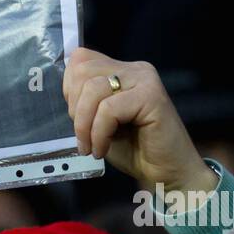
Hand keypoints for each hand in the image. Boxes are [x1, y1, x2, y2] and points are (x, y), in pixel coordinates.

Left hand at [62, 47, 216, 196]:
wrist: (168, 173)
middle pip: (83, 70)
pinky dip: (99, 133)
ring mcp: (145, 80)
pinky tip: (103, 150)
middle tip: (84, 136)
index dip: (69, 89)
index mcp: (122, 71)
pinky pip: (109, 109)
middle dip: (75, 108)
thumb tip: (65, 89)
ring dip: (84, 125)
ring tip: (91, 147)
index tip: (76, 119)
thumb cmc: (136, 151)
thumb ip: (87, 101)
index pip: (81, 59)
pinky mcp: (151, 96)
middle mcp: (135, 70)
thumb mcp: (101, 122)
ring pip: (93, 89)